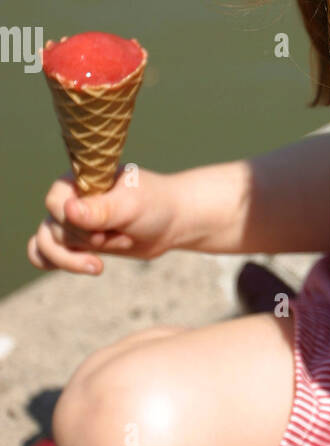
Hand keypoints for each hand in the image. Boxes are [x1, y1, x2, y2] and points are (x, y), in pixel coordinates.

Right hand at [27, 166, 177, 275]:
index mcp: (79, 178)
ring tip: (98, 266)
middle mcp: (69, 197)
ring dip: (73, 259)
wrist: (170, 223)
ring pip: (46, 243)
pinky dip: (52, 262)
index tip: (105, 232)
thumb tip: (68, 210)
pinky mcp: (74, 241)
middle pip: (54, 228)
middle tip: (124, 237)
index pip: (56, 203)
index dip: (77, 224)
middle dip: (88, 242)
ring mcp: (70, 220)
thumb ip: (102, 209)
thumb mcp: (132, 206)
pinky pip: (44, 253)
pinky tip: (71, 267)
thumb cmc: (154, 206)